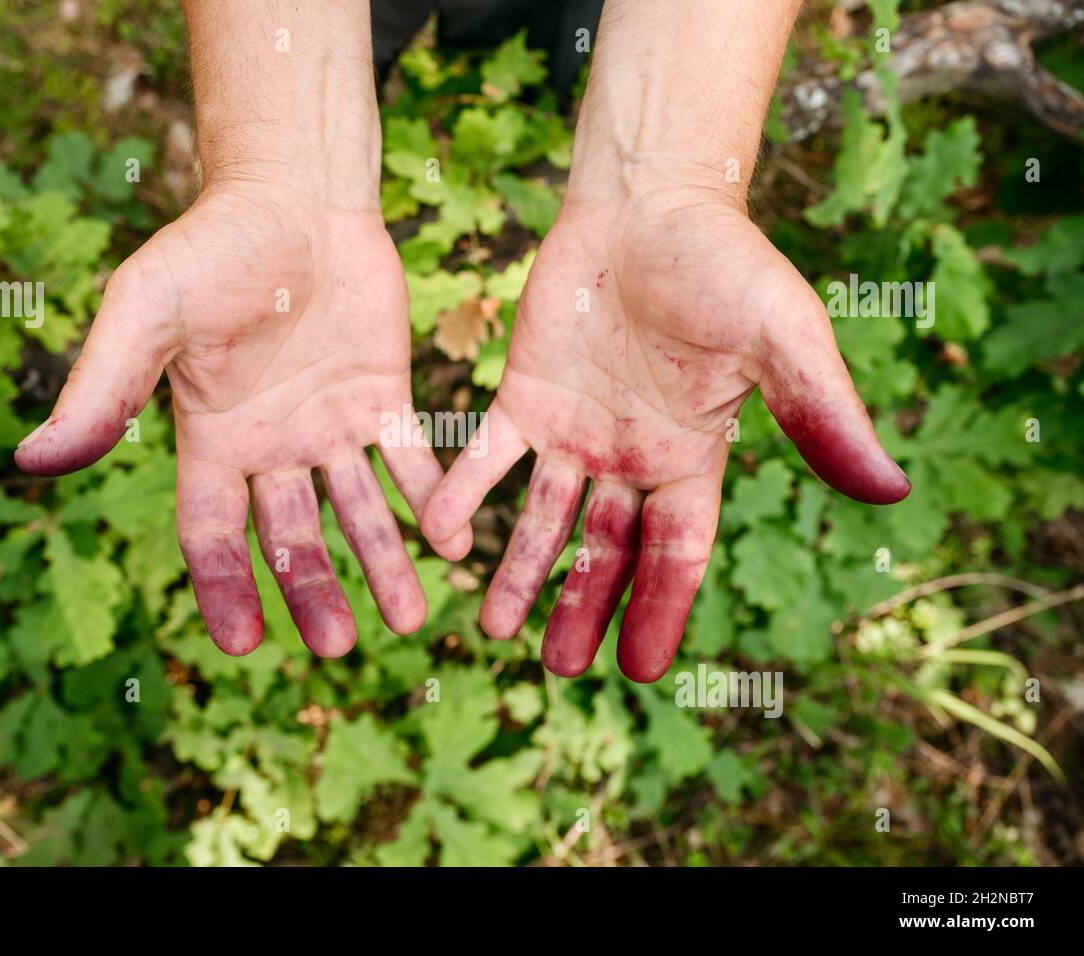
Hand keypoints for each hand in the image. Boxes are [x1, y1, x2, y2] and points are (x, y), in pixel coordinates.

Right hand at [16, 183, 469, 656]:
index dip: (224, 588)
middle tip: (340, 646)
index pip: (213, 533)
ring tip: (411, 619)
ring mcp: (330, 424)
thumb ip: (104, 388)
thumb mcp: (147, 315)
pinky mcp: (384, 396)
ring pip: (356, 511)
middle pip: (292, 539)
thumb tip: (34, 460)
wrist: (294, 192)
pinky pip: (411, 460)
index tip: (241, 643)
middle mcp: (271, 445)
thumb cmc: (211, 247)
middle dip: (315, 591)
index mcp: (211, 439)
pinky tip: (452, 544)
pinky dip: (430, 500)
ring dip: (383, 563)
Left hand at [420, 189, 908, 681]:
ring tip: (494, 631)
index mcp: (692, 455)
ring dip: (520, 572)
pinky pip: (486, 457)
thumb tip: (892, 491)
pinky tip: (439, 535)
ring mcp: (574, 429)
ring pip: (544, 519)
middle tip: (558, 668)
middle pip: (606, 551)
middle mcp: (630, 456)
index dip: (661, 607)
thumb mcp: (783, 339)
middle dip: (584, 606)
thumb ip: (822, 414)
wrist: (648, 199)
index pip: (676, 550)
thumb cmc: (724, 263)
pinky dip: (462, 494)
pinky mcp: (524, 395)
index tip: (639, 668)